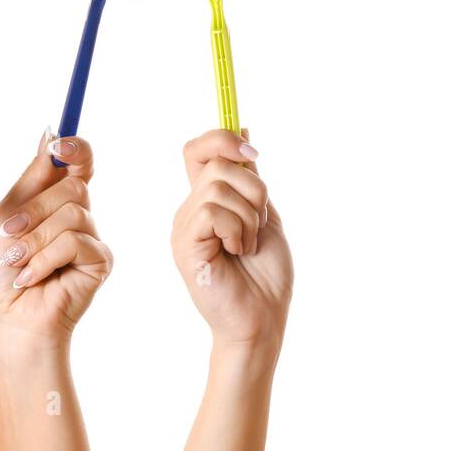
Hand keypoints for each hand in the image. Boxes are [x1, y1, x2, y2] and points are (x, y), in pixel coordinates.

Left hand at [0, 133, 112, 355]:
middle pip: (73, 185)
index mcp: (56, 201)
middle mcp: (79, 216)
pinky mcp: (101, 261)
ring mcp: (92, 238)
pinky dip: (45, 258)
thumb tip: (51, 132)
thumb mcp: (7, 216)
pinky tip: (31, 278)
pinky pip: (76, 240)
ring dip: (34, 237)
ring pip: (73, 211)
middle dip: (34, 208)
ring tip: (15, 262)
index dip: (74, 148)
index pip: (79, 162)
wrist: (6, 324)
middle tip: (7, 234)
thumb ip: (33, 178)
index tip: (58, 146)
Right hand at [171, 129, 291, 351]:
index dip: (222, 139)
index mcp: (208, 201)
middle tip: (259, 226)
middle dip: (254, 191)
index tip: (253, 155)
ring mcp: (184, 228)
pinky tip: (237, 252)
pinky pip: (212, 212)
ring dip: (249, 217)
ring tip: (247, 246)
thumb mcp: (265, 215)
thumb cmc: (266, 275)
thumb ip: (251, 179)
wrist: (263, 319)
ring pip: (218, 187)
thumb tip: (243, 131)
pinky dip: (237, 229)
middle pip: (217, 164)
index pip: (198, 150)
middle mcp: (190, 210)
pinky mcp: (185, 246)